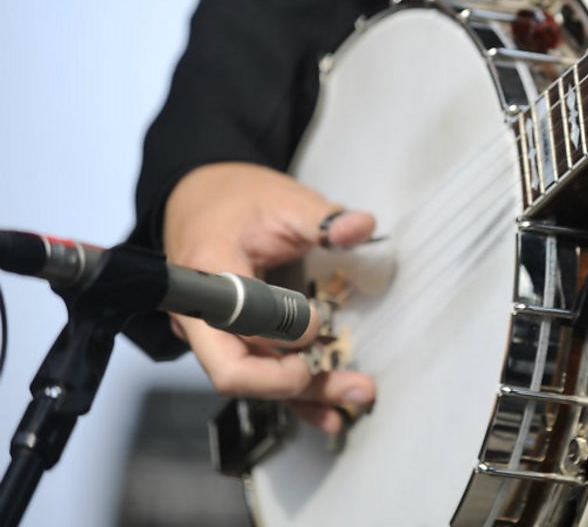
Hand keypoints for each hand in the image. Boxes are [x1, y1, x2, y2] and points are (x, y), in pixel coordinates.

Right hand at [163, 161, 376, 433]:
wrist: (204, 201)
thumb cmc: (239, 201)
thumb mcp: (284, 199)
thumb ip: (322, 218)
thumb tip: (360, 226)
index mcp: (209, 274)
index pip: (233, 324)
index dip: (276, 335)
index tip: (316, 325)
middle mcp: (201, 316)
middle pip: (240, 369)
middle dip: (296, 383)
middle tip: (352, 384)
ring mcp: (214, 335)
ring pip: (257, 380)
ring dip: (308, 392)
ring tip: (357, 396)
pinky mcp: (234, 343)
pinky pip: (263, 377)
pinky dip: (297, 397)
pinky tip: (330, 413)